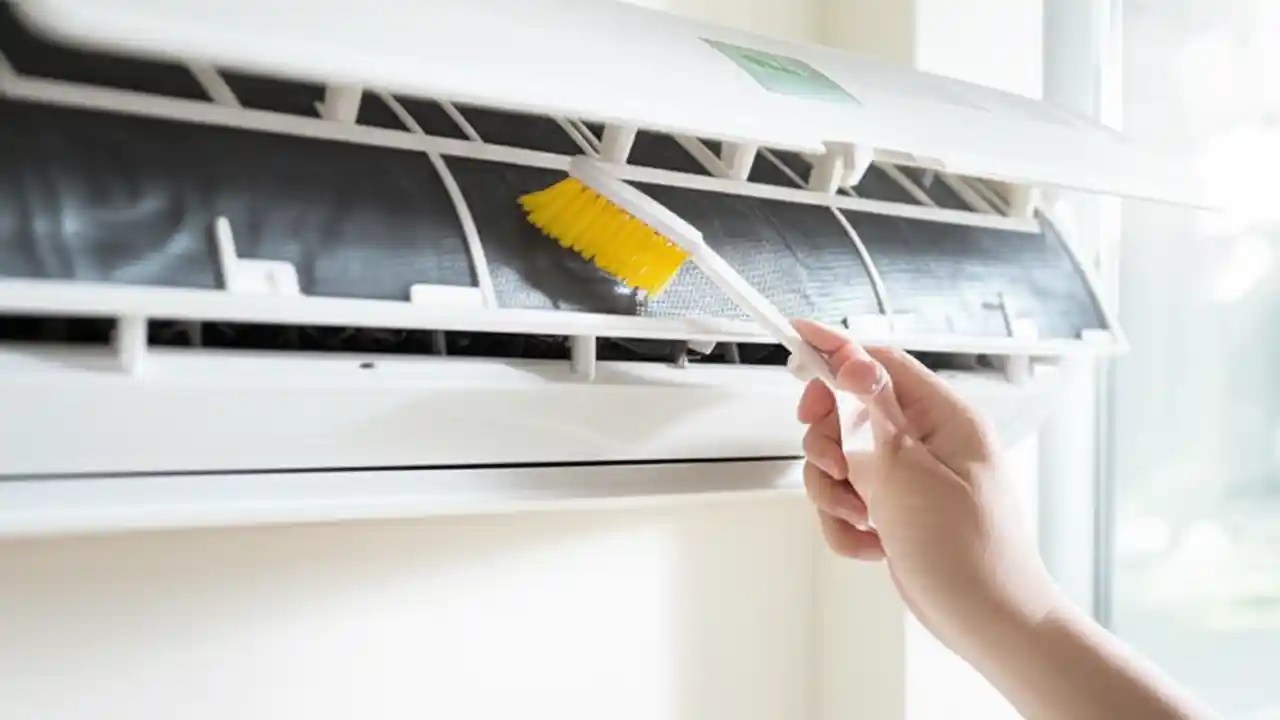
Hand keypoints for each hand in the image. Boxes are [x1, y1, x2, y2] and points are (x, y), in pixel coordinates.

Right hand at [793, 319, 1059, 654]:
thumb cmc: (971, 554)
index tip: (795, 336)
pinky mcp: (895, 511)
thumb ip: (876, 415)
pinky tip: (873, 545)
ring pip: (839, 460)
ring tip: (864, 518)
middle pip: (848, 411)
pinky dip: (846, 525)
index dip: (835, 350)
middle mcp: (926, 442)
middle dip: (828, 443)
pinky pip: (845, 502)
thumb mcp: (913, 475)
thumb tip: (855, 360)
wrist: (989, 623)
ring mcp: (909, 477)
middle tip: (835, 467)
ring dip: (835, 492)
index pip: (879, 364)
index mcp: (943, 419)